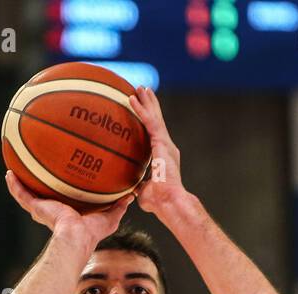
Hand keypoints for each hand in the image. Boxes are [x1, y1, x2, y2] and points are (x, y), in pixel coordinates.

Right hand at [5, 170, 132, 242]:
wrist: (77, 237)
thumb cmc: (92, 233)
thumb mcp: (110, 217)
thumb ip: (119, 206)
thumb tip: (131, 195)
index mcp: (67, 213)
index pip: (62, 201)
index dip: (60, 192)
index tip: (60, 180)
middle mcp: (52, 211)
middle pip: (42, 196)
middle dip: (38, 185)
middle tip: (35, 170)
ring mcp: (42, 209)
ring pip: (27, 194)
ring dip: (20, 182)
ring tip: (14, 168)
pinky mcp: (36, 208)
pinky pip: (21, 194)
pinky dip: (14, 185)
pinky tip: (9, 173)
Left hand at [128, 87, 190, 216]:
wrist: (169, 201)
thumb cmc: (159, 201)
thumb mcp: (143, 192)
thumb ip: (137, 187)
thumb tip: (127, 191)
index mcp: (163, 155)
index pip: (155, 133)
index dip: (150, 120)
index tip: (144, 109)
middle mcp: (167, 146)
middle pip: (157, 120)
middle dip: (150, 104)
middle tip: (143, 90)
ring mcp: (165, 143)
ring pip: (154, 117)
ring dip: (146, 101)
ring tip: (139, 88)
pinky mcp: (162, 142)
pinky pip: (149, 122)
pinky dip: (140, 109)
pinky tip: (131, 99)